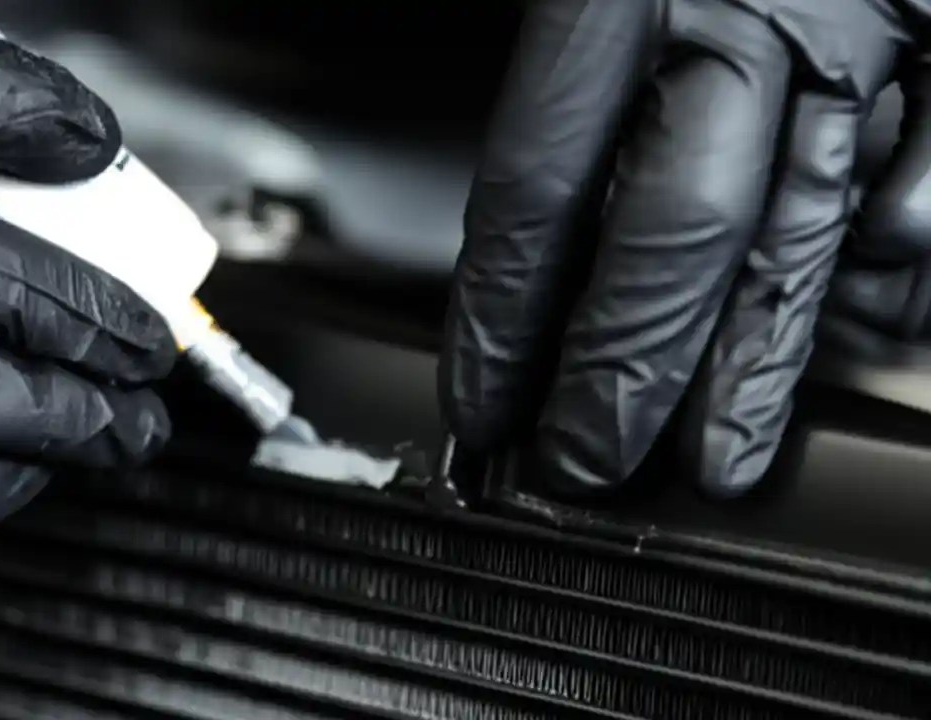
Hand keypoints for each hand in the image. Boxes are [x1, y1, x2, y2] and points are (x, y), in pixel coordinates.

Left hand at [440, 0, 930, 497]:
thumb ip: (563, 50)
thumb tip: (540, 195)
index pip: (535, 186)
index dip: (501, 311)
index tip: (481, 393)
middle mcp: (748, 13)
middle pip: (667, 234)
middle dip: (620, 369)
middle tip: (579, 463)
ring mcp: (869, 33)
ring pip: (799, 233)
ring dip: (752, 363)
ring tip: (710, 460)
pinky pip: (929, 180)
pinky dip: (889, 267)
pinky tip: (852, 335)